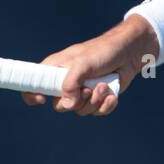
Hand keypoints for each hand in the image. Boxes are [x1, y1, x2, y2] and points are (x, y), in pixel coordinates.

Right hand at [22, 15, 158, 116]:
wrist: (131, 52)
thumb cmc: (103, 51)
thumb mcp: (83, 63)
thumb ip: (70, 83)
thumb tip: (66, 105)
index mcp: (56, 70)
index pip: (33, 85)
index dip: (32, 95)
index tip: (42, 100)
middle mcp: (67, 82)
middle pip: (61, 106)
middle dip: (77, 101)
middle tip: (88, 89)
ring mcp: (83, 91)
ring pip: (81, 110)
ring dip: (95, 101)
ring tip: (104, 86)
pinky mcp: (99, 98)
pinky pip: (98, 112)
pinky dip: (107, 105)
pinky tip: (112, 94)